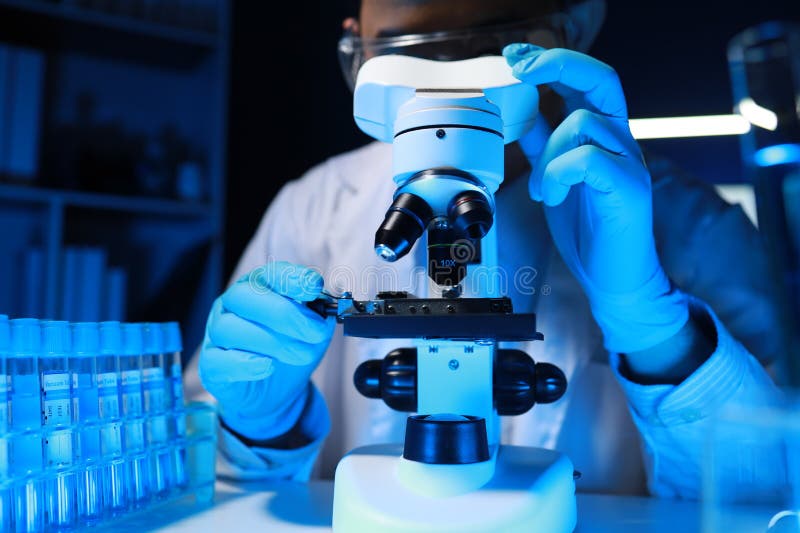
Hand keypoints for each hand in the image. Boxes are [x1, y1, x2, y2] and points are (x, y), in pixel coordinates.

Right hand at [200, 261, 334, 440]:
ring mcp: (217, 334)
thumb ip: (319, 318)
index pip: (268, 273)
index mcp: (258, 287)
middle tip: (314, 332)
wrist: (277, 391)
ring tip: (300, 354)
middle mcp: (232, 305)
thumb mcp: (314, 333)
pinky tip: (269, 367)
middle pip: (243, 296)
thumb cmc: (291, 352)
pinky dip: (245, 363)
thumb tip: (323, 311)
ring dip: (271, 342)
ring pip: (229, 328)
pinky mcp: (210, 365)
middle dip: (284, 313)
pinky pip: (217, 360)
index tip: (314, 288)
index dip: (290, 278)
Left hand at [503, 44, 687, 353]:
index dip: (552, 62)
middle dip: (559, 64)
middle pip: (602, 78)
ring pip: (583, 123)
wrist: (614, 279)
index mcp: (603, 137)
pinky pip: (587, 159)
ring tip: (545, 190)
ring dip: (549, 154)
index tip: (515, 57)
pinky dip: (559, 174)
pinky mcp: (628, 187)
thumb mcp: (556, 179)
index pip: (586, 81)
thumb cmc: (589, 231)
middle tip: (520, 67)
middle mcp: (621, 142)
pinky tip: (555, 197)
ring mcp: (629, 162)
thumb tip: (518, 114)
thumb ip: (543, 146)